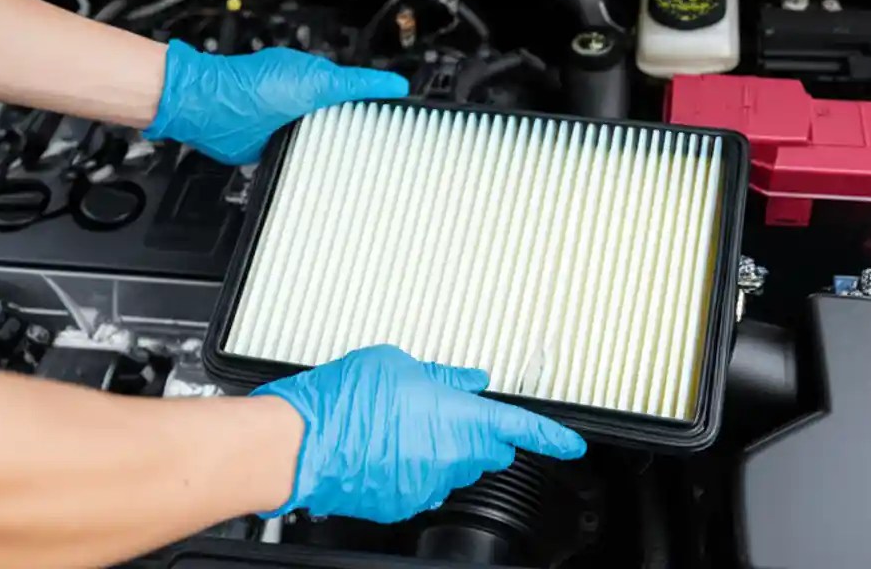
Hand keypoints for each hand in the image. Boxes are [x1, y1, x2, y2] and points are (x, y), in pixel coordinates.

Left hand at [144, 40, 407, 163]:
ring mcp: (290, 131)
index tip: (406, 125)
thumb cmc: (256, 85)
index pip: (361, 100)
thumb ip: (358, 85)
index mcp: (321, 85)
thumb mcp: (319, 81)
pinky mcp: (273, 153)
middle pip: (345, 127)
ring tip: (361, 175)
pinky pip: (300, 165)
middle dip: (363, 141)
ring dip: (336, 160)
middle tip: (387, 155)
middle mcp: (307, 108)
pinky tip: (325, 180)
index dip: (383, 112)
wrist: (211, 108)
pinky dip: (310, 173)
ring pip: (324, 149)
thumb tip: (397, 85)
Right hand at [250, 345, 586, 522]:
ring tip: (402, 426)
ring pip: (453, 468)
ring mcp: (427, 485)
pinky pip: (423, 485)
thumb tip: (470, 381)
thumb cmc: (343, 400)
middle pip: (487, 451)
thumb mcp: (398, 365)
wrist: (299, 444)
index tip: (570, 444)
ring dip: (442, 450)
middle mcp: (450, 458)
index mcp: (459, 419)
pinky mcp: (403, 504)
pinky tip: (386, 449)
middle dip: (479, 434)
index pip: (521, 429)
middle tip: (445, 412)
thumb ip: (444, 377)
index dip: (553, 437)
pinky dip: (415, 468)